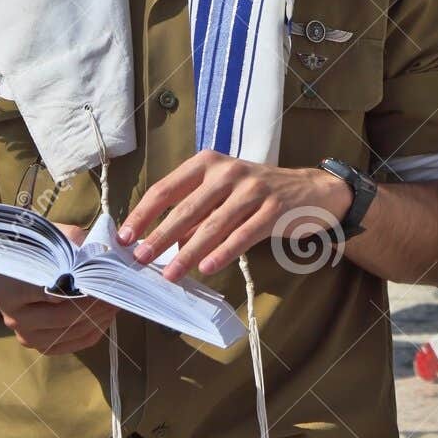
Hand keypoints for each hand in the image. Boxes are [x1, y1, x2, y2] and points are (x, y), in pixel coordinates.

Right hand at [0, 225, 117, 352]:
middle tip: (115, 289)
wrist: (14, 276)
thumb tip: (100, 250)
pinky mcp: (44, 347)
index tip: (100, 277)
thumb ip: (71, 243)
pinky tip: (107, 313)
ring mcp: (28, 337)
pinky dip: (97, 328)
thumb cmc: (33, 253)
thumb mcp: (49, 239)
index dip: (79, 285)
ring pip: (74, 331)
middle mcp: (14, 319)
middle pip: (64, 315)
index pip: (48, 291)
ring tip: (116, 298)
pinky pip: (78, 342)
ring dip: (100, 315)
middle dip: (95, 302)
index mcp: (8, 292)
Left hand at [118, 153, 352, 279]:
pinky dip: (223, 253)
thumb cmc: (258, 194)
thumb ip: (194, 213)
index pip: (166, 189)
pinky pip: (243, 234)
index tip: (124, 237)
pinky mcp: (274, 208)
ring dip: (188, 252)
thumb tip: (160, 243)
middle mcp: (228, 171)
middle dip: (159, 236)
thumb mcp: (222, 194)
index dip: (143, 214)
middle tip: (140, 258)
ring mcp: (253, 189)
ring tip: (171, 274)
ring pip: (213, 225)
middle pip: (186, 208)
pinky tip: (207, 268)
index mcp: (208, 164)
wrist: (313, 191)